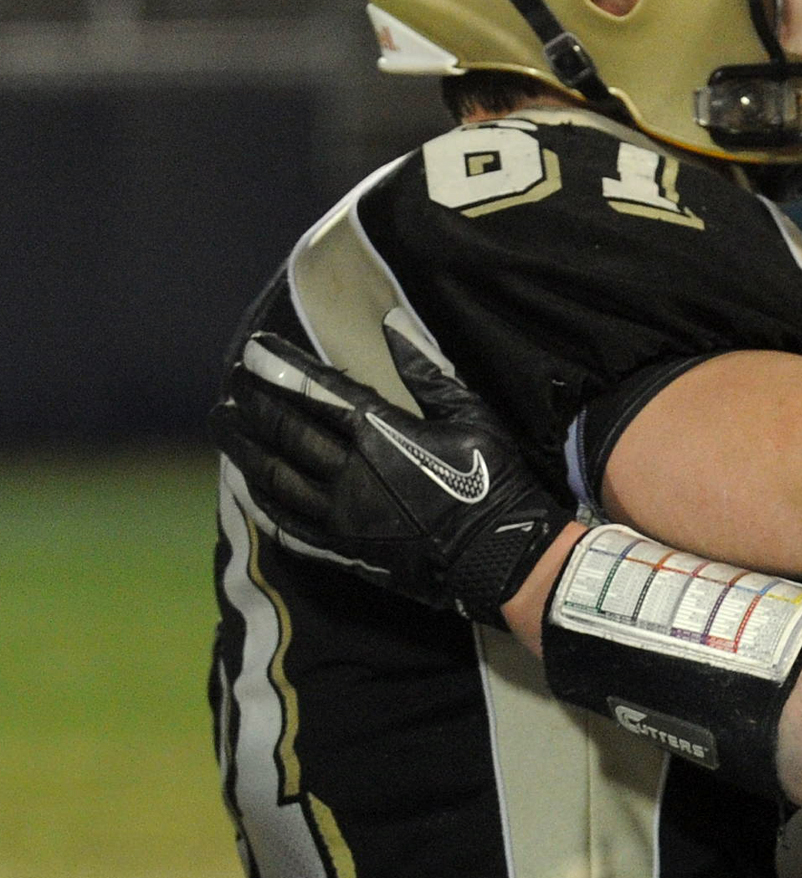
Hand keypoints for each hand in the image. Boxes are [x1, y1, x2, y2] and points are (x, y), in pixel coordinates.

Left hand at [208, 319, 573, 625]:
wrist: (500, 555)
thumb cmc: (492, 478)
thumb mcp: (471, 413)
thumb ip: (426, 369)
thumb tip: (393, 322)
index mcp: (381, 433)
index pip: (315, 390)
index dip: (279, 368)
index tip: (253, 349)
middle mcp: (349, 472)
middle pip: (284, 430)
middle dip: (252, 403)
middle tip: (230, 384)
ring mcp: (340, 515)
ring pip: (274, 476)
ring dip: (243, 448)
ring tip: (225, 425)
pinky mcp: (341, 548)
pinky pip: (285, 522)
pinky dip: (260, 499)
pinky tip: (246, 484)